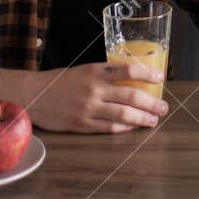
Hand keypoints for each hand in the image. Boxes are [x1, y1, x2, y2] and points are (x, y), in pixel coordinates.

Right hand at [22, 61, 169, 133]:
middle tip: (164, 107)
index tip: (160, 78)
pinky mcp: (82, 124)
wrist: (35, 95)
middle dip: (151, 103)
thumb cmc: (60, 81)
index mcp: (95, 70)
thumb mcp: (84, 70)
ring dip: (142, 118)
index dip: (147, 74)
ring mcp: (89, 108)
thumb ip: (105, 75)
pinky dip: (124, 128)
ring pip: (123, 115)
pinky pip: (109, 128)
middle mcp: (94, 89)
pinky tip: (133, 128)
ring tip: (153, 120)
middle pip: (131, 95)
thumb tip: (131, 80)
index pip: (128, 69)